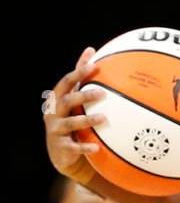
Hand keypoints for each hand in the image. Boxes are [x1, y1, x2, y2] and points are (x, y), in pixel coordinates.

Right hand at [43, 47, 105, 184]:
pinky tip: (97, 148)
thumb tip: (91, 50)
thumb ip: (81, 77)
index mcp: (58, 98)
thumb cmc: (71, 119)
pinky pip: (74, 147)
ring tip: (104, 117)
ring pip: (70, 123)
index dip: (79, 74)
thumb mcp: (75, 99)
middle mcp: (54, 112)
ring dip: (86, 120)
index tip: (95, 66)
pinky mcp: (61, 146)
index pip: (66, 82)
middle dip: (83, 96)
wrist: (62, 152)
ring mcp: (56, 129)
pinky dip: (85, 147)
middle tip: (102, 93)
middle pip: (67, 101)